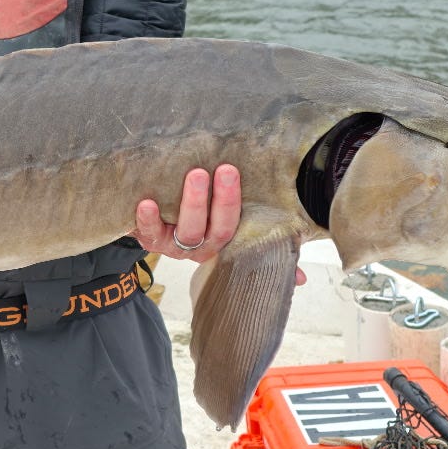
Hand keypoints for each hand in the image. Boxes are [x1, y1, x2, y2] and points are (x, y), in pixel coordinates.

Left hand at [133, 164, 305, 284]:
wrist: (150, 223)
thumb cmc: (197, 218)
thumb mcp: (229, 227)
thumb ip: (263, 242)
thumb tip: (302, 279)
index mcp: (222, 242)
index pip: (236, 228)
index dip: (236, 204)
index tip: (234, 172)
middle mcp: (200, 247)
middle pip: (216, 230)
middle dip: (223, 200)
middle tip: (224, 169)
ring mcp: (175, 246)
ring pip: (187, 232)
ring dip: (192, 204)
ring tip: (196, 175)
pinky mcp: (150, 241)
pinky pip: (147, 235)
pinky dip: (146, 221)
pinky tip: (145, 202)